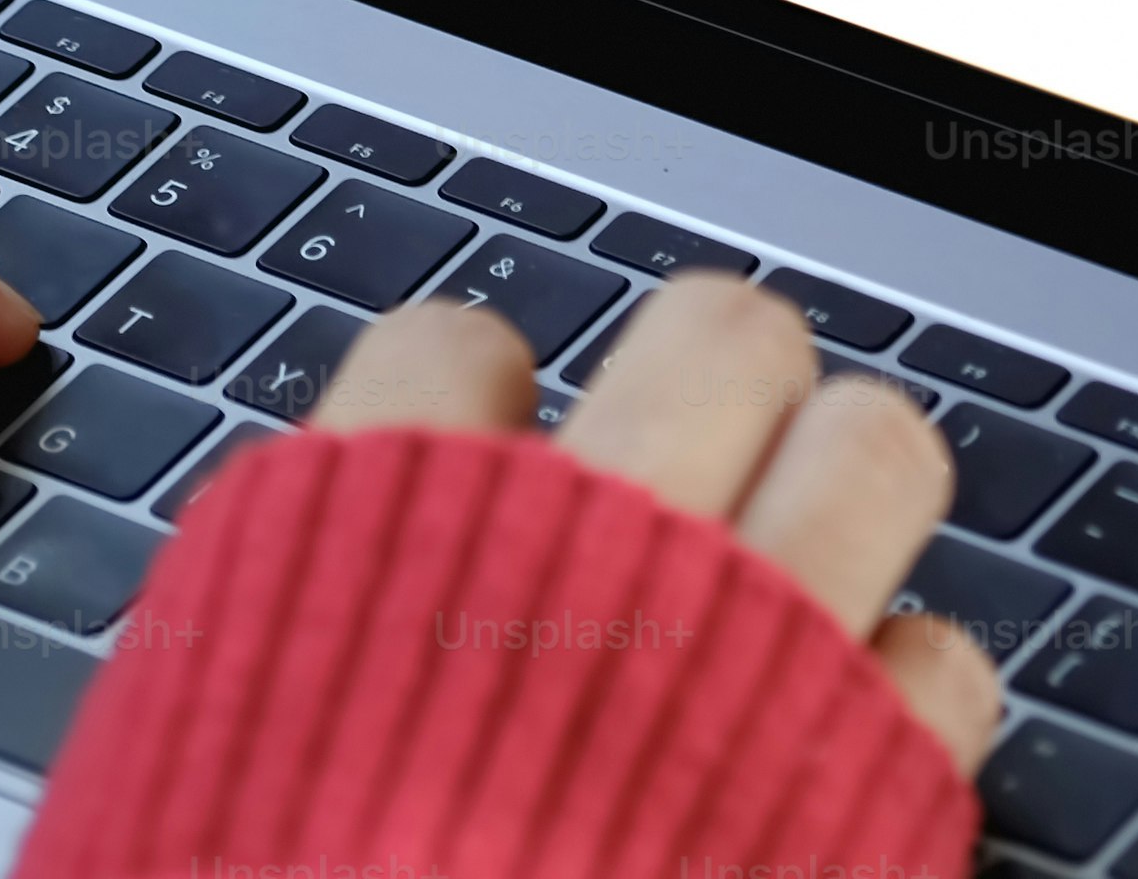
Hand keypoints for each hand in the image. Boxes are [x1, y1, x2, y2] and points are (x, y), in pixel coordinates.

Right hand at [311, 270, 1004, 765]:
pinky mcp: (858, 797)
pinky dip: (905, 693)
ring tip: (807, 539)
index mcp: (383, 555)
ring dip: (846, 483)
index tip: (479, 441)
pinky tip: (852, 728)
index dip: (467, 395)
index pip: (445, 355)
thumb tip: (287, 603)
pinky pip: (942, 664)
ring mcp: (743, 676)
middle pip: (714, 341)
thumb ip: (276, 651)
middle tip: (697, 440)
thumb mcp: (196, 783)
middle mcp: (582, 573)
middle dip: (714, 375)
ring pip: (874, 448)